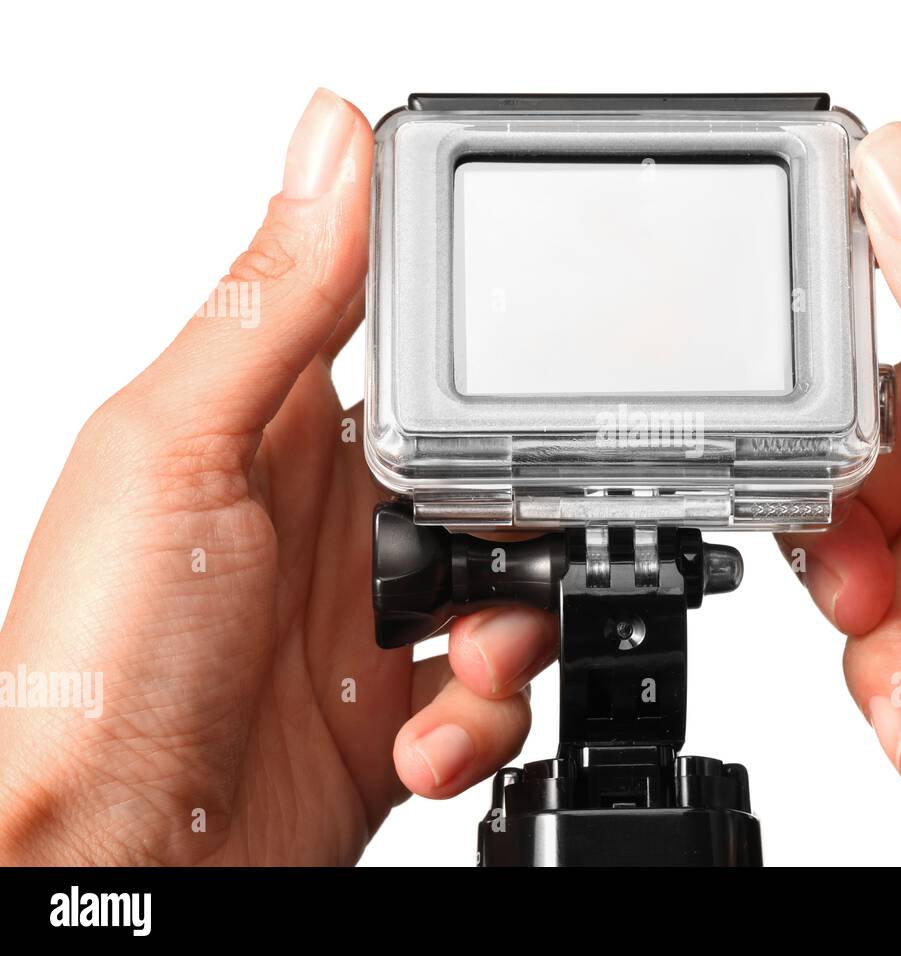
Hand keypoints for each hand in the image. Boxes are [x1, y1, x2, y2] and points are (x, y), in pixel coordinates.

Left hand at [0, 90, 556, 864]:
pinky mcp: (394, 713)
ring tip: (463, 670)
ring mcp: (365, 622)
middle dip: (524, 522)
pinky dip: (487, 723)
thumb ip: (275, 299)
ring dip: (518, 635)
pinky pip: (495, 696)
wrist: (105, 864)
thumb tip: (330, 140)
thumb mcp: (181, 447)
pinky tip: (428, 742)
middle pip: (488, 481)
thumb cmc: (94, 664)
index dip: (476, 351)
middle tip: (492, 558)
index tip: (537, 362)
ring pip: (513, 592)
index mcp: (270, 433)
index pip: (401, 348)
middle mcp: (326, 523)